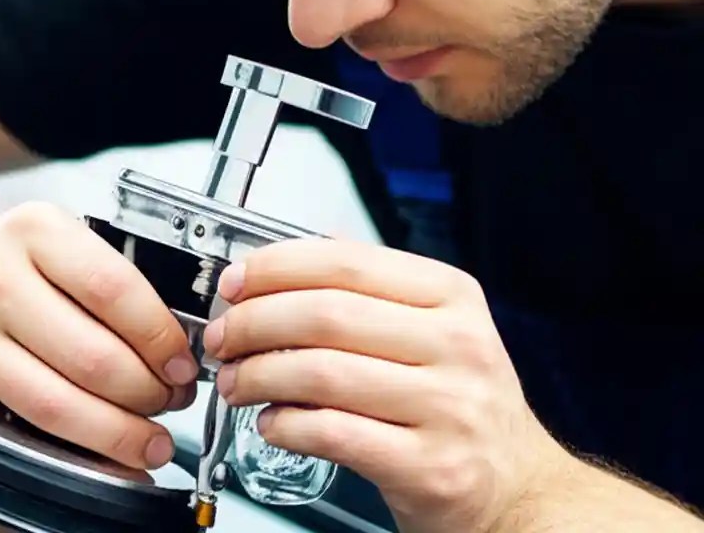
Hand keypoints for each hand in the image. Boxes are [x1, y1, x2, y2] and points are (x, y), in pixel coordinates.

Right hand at [0, 201, 199, 469]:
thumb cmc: (4, 270)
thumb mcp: (54, 248)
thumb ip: (107, 284)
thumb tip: (179, 348)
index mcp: (36, 228)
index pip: (115, 289)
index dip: (160, 338)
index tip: (185, 364)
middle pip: (93, 353)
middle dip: (148, 392)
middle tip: (173, 402)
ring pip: (59, 399)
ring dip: (118, 429)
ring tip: (149, 438)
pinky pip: (28, 419)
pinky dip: (80, 443)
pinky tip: (107, 448)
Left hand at [202, 238, 568, 532]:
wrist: (516, 488)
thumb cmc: (460, 405)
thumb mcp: (436, 329)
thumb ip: (373, 288)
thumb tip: (299, 251)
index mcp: (451, 298)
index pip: (346, 262)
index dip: (276, 268)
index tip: (235, 282)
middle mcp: (457, 346)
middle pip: (326, 315)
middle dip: (253, 323)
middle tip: (223, 338)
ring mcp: (449, 408)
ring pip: (322, 373)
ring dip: (259, 375)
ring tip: (236, 383)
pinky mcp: (430, 466)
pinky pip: (333, 433)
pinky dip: (285, 426)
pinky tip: (271, 423)